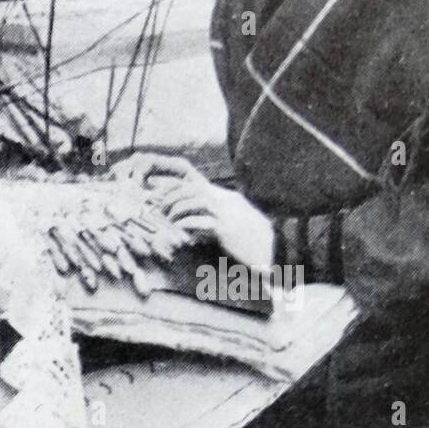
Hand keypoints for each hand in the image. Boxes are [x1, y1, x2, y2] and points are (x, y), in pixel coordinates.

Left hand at [115, 154, 273, 271]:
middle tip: (159, 206)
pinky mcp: (226, 228)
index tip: (154, 187)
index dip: (171, 180)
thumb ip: (212, 218)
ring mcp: (225, 213)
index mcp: (221, 196)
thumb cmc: (251, 239)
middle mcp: (222, 199)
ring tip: (169, 218)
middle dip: (169, 194)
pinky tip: (181, 231)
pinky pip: (201, 221)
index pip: (192, 179)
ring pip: (193, 199)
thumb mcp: (230, 222)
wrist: (274, 248)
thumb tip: (193, 226)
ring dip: (176, 208)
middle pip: (189, 187)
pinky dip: (187, 224)